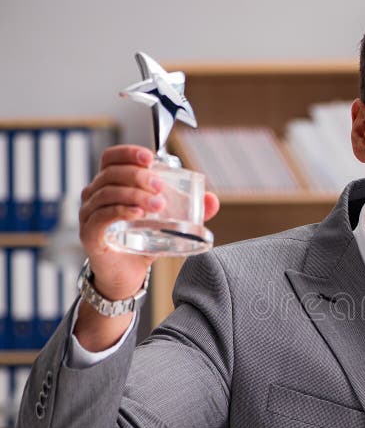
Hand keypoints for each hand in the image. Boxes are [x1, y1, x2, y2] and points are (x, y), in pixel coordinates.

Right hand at [79, 145, 219, 299]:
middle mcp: (95, 196)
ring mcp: (89, 214)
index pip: (111, 158)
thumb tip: (212, 199)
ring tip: (158, 205)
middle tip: (161, 187)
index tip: (150, 158)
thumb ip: (190, 210)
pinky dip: (120, 211)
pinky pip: (101, 216)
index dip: (128, 153)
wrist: (128, 275)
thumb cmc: (143, 242)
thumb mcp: (168, 221)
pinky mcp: (89, 234)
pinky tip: (138, 214)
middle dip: (138, 176)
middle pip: (111, 174)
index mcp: (110, 185)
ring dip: (135, 195)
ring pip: (107, 193)